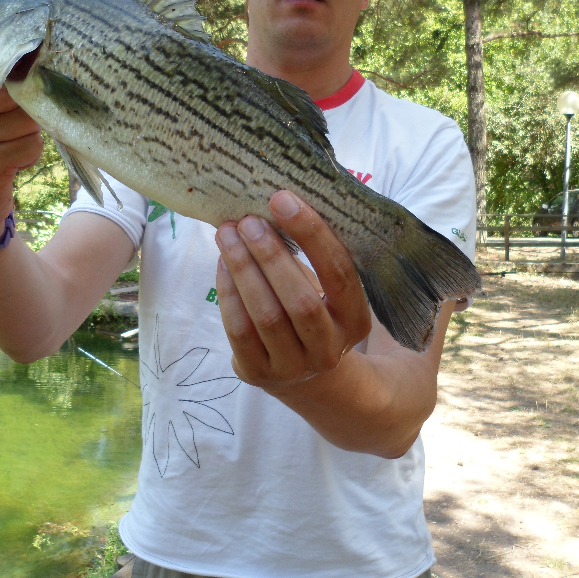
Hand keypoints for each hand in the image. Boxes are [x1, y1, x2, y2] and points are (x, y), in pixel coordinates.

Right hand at [0, 46, 42, 247]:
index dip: (3, 73)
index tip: (6, 86)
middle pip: (6, 89)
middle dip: (21, 106)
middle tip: (11, 123)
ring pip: (22, 117)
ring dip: (28, 131)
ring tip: (9, 144)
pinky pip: (29, 143)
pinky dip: (30, 153)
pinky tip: (13, 163)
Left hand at [215, 190, 370, 392]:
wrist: (306, 377)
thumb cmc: (315, 313)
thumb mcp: (328, 291)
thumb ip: (313, 256)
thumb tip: (276, 201)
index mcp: (356, 321)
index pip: (340, 274)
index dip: (313, 235)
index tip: (283, 200)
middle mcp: (329, 349)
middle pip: (301, 301)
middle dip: (271, 255)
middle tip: (248, 220)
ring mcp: (294, 366)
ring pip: (267, 316)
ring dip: (243, 269)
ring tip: (228, 234)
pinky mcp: (258, 374)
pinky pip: (239, 331)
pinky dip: (228, 292)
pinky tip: (222, 263)